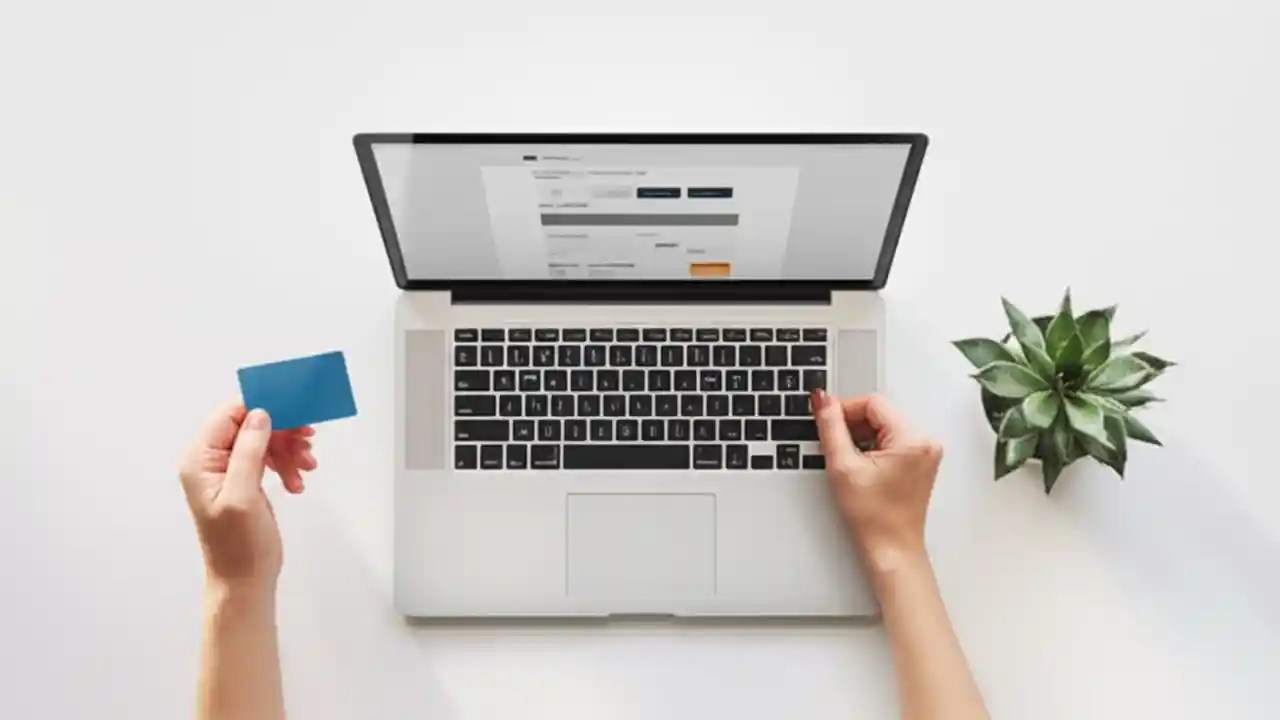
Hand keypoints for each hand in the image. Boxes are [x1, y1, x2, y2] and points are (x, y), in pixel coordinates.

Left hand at [178, 402, 316, 591]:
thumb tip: (259, 414)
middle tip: (309, 439)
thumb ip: (247, 451)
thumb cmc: (238, 546)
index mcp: (200, 460)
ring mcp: (228, 470)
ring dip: (289, 449)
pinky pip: (269, 458)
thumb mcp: (242, 495)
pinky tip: (298, 482)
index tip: (295, 410)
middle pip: (251, 424)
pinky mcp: (245, 481)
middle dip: (282, 431)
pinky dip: (287, 464)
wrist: (245, 582)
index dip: (263, 407)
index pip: (229, 414)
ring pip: (264, 440)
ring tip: (307, 468)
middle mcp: (210, 461)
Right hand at [812, 390, 942, 573]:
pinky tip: (861, 467)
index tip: (826, 418)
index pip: (873, 403)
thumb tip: (823, 400)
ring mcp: (924, 452)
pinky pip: (890, 440)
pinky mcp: (918, 462)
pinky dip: (871, 448)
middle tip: (835, 446)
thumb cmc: (875, 519)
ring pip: (883, 427)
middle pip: (879, 413)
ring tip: (849, 462)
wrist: (890, 549)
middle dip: (852, 425)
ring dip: (861, 437)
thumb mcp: (843, 466)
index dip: (844, 408)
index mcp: (913, 439)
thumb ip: (830, 426)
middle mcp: (924, 442)